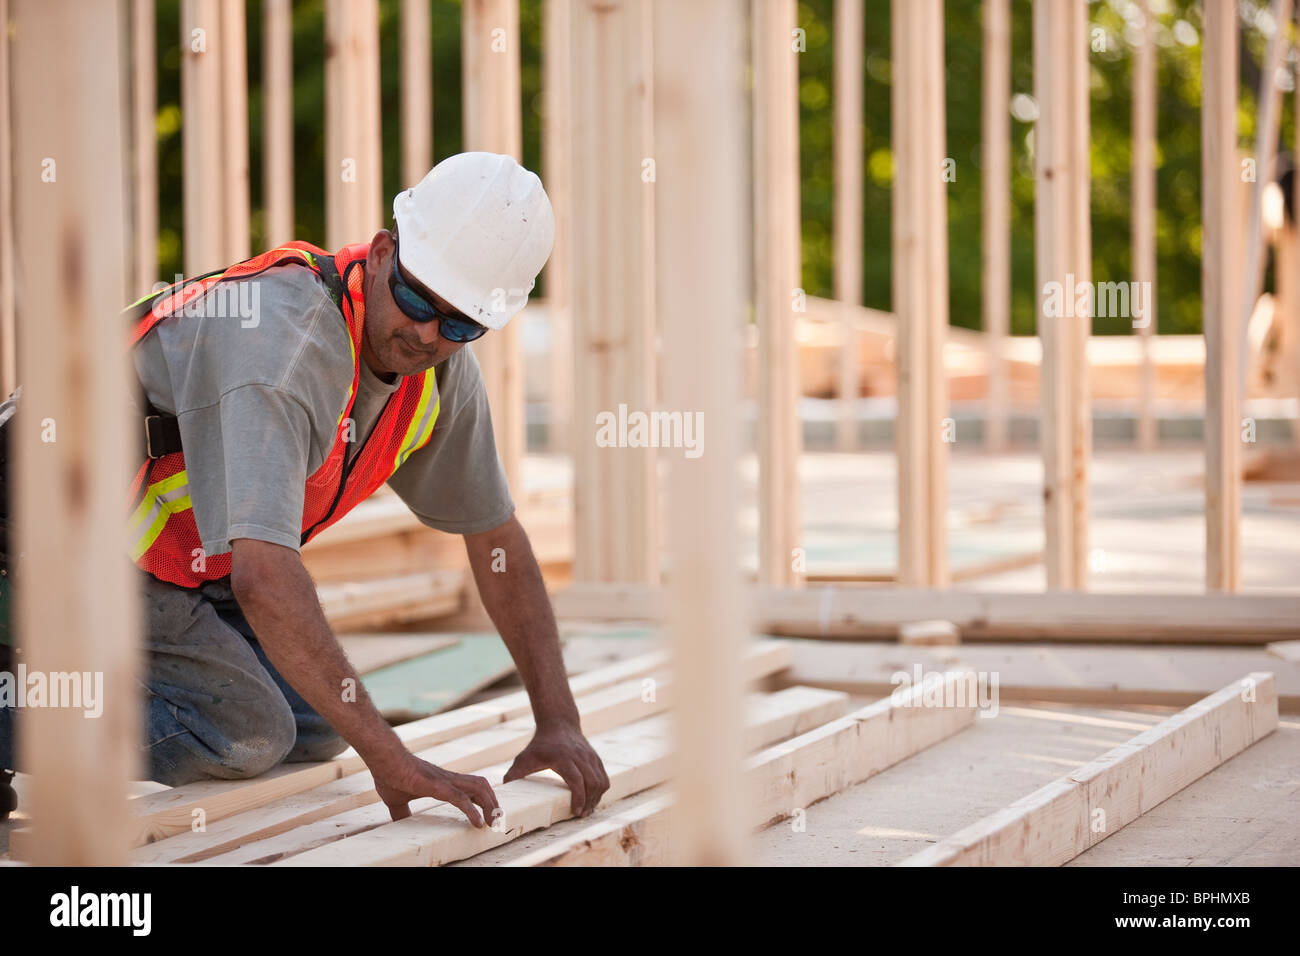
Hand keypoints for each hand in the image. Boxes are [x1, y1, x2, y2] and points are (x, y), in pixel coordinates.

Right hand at [371, 752, 499, 827]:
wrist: (383, 759)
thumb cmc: (389, 775)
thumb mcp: (397, 800)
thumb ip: (401, 812)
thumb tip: (399, 824)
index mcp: (442, 782)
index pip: (471, 789)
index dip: (483, 801)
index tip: (488, 816)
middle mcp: (448, 779)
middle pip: (481, 787)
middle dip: (492, 804)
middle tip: (496, 822)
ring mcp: (444, 780)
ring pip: (477, 789)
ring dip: (488, 806)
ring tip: (492, 824)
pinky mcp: (436, 785)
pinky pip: (459, 797)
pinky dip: (471, 810)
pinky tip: (477, 823)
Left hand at [503, 720, 609, 817]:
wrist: (558, 724)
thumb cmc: (539, 745)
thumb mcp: (524, 758)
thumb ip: (514, 775)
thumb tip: (504, 794)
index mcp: (563, 757)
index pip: (576, 779)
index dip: (578, 797)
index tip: (575, 812)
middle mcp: (580, 756)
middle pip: (592, 783)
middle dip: (588, 803)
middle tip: (580, 815)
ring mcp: (590, 757)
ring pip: (600, 782)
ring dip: (595, 799)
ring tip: (586, 810)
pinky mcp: (596, 759)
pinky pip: (604, 778)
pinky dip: (600, 791)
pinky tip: (592, 800)